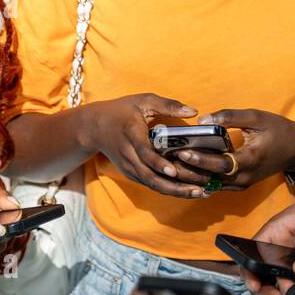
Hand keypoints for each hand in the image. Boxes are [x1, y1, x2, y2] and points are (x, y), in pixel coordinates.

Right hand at [84, 94, 214, 198]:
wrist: (95, 127)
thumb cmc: (122, 110)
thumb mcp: (143, 101)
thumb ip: (168, 105)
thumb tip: (193, 111)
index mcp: (131, 133)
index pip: (144, 152)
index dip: (158, 163)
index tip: (173, 171)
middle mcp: (128, 154)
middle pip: (150, 176)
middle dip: (174, 186)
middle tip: (198, 190)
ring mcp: (128, 167)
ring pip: (152, 184)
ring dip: (175, 191)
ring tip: (199, 193)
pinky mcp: (131, 173)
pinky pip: (151, 184)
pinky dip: (168, 189)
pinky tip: (187, 191)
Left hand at [174, 110, 294, 190]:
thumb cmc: (278, 129)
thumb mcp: (257, 117)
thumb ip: (230, 117)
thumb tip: (204, 120)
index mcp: (250, 159)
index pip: (221, 164)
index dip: (201, 159)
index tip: (182, 151)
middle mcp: (245, 177)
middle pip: (211, 178)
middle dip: (188, 170)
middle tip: (167, 160)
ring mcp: (242, 184)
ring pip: (212, 184)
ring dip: (192, 176)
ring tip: (170, 165)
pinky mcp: (240, 185)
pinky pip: (217, 185)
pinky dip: (201, 178)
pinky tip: (185, 170)